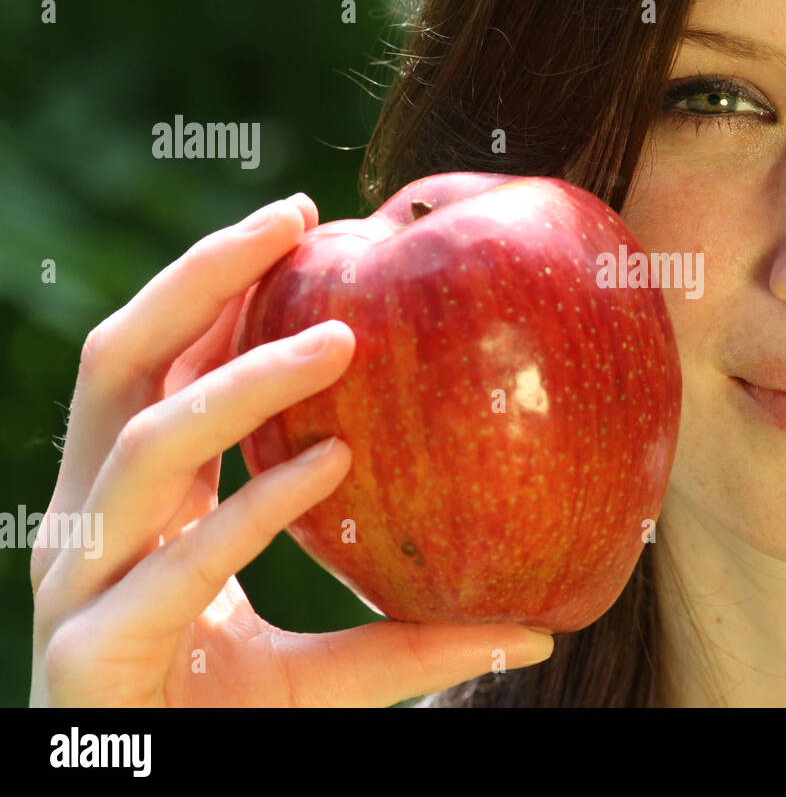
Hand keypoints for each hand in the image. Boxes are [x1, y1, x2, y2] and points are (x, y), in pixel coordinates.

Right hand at [29, 193, 553, 706]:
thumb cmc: (222, 732)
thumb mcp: (325, 675)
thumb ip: (412, 640)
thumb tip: (539, 629)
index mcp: (131, 506)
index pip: (155, 364)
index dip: (214, 288)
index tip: (301, 227)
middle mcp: (91, 527)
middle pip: (117, 361)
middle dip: (199, 277)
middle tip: (295, 218)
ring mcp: (81, 585)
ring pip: (144, 445)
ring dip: (244, 382)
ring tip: (346, 340)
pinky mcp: (94, 651)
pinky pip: (179, 560)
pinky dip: (255, 504)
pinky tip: (330, 463)